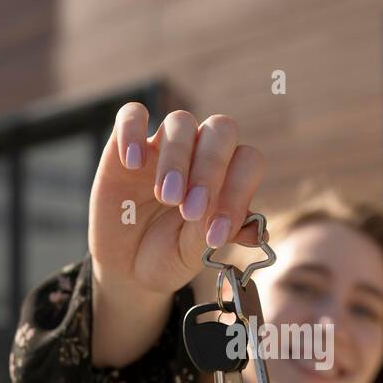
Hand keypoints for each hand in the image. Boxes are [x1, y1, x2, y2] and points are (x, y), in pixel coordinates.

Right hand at [89, 104, 265, 299]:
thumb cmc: (170, 255)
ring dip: (177, 158)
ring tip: (166, 197)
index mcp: (228, 175)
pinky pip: (131, 115)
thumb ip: (221, 233)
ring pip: (180, 122)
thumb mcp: (195, 252)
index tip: (217, 233)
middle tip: (191, 211)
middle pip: (220, 130)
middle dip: (211, 168)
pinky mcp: (124, 145)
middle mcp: (200, 153)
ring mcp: (163, 145)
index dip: (239, 192)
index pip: (247, 162)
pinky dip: (132, 131)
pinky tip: (132, 163)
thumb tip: (258, 232)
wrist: (128, 267)